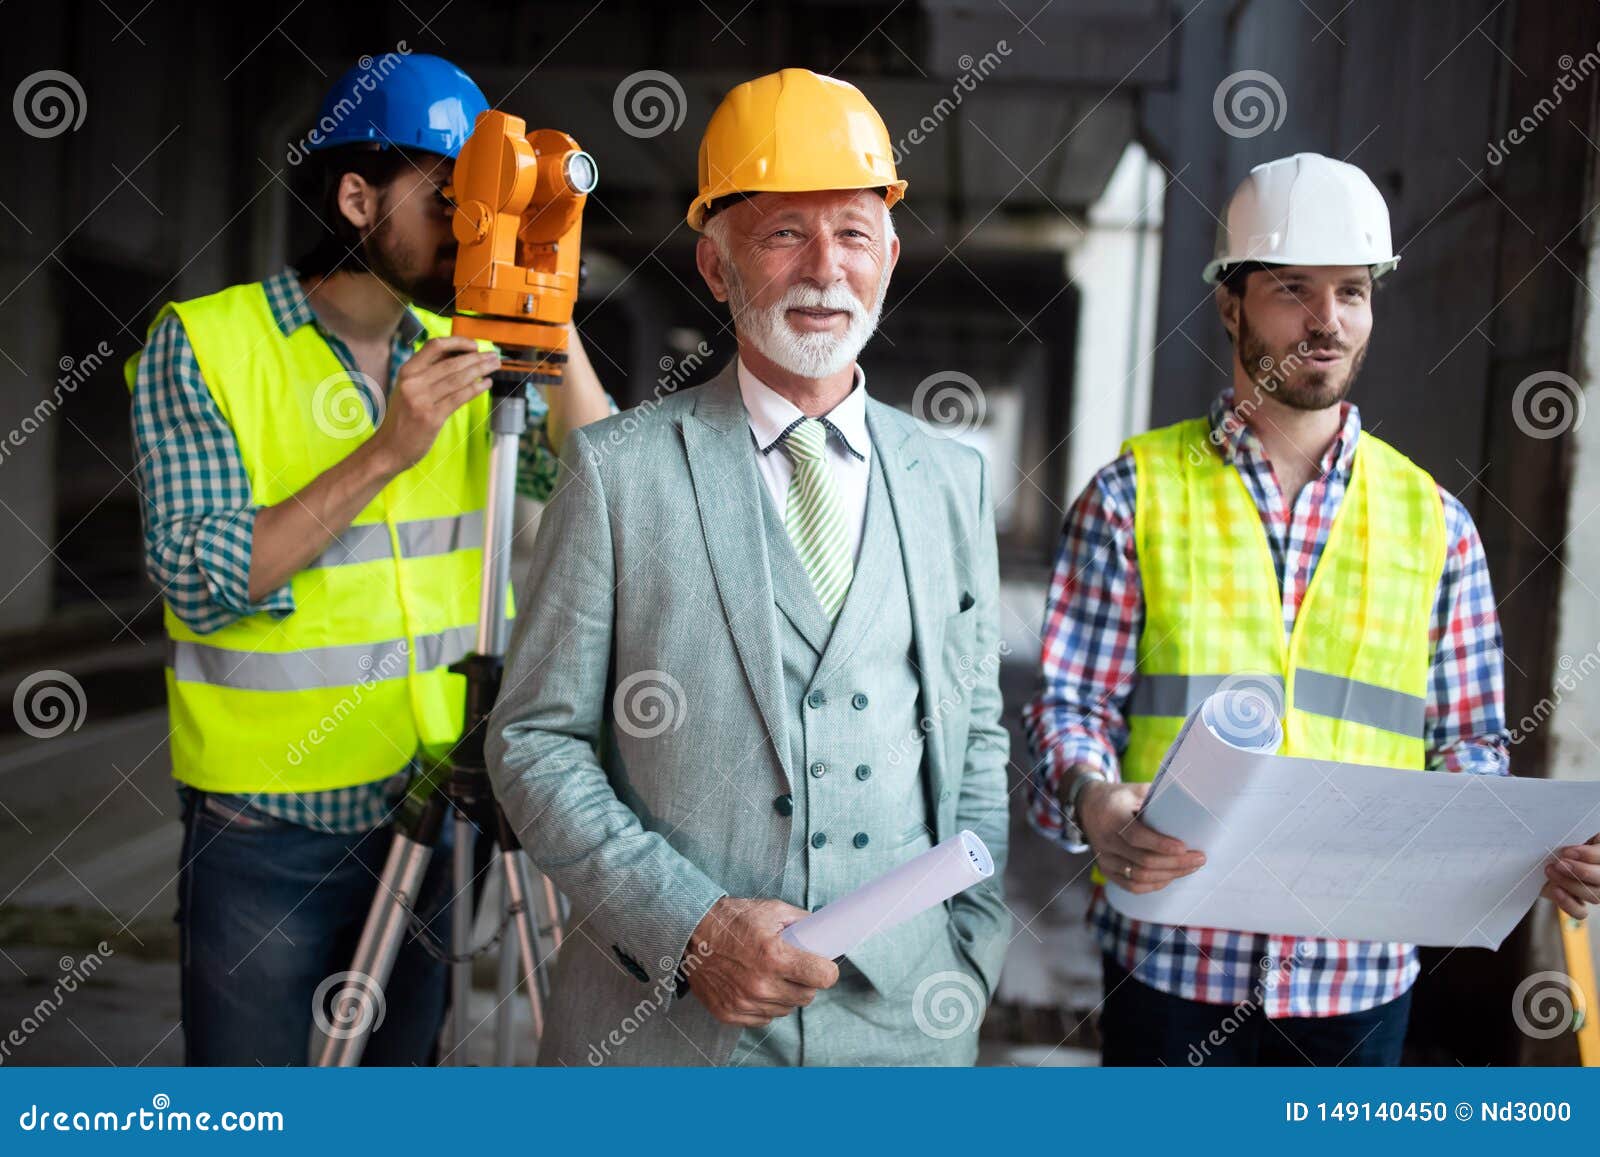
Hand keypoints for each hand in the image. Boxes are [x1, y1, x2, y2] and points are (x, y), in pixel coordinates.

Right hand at [369, 336, 499, 472]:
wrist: (389, 447)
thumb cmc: (403, 418)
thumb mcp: (408, 388)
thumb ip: (429, 373)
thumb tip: (459, 358)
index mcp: (407, 371)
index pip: (435, 346)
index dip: (457, 342)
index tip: (474, 345)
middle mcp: (413, 382)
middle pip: (451, 363)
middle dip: (477, 358)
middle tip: (494, 356)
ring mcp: (421, 400)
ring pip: (458, 379)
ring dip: (480, 371)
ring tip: (494, 366)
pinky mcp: (432, 417)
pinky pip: (459, 398)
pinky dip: (476, 389)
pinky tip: (486, 384)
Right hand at [684, 897, 838, 1026]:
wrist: (689, 933)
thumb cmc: (730, 920)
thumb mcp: (771, 910)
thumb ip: (802, 922)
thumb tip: (824, 932)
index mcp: (774, 956)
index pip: (822, 977)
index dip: (827, 970)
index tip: (823, 966)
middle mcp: (760, 984)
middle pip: (806, 996)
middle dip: (806, 982)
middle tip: (794, 967)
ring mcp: (744, 1002)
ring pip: (786, 1009)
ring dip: (785, 994)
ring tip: (771, 974)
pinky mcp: (729, 1013)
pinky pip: (764, 1018)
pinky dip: (765, 1005)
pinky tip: (755, 986)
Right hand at [1080, 779, 1205, 893]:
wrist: (1088, 806)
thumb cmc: (1120, 797)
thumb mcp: (1135, 790)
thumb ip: (1158, 797)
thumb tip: (1192, 804)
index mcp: (1112, 817)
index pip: (1136, 836)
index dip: (1161, 844)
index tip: (1184, 847)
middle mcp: (1105, 840)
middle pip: (1142, 861)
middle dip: (1175, 863)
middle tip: (1199, 858)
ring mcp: (1104, 858)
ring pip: (1139, 876)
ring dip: (1169, 875)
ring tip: (1190, 867)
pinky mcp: (1106, 870)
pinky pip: (1131, 886)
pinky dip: (1154, 884)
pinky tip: (1170, 877)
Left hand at [1541, 833, 1599, 918]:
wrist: (1543, 856)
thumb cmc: (1559, 841)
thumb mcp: (1570, 834)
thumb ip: (1578, 837)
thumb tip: (1574, 845)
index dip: (1590, 856)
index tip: (1568, 851)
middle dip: (1581, 872)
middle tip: (1560, 864)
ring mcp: (1593, 891)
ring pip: (1594, 896)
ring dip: (1570, 883)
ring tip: (1550, 870)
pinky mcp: (1579, 904)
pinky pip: (1581, 913)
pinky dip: (1569, 904)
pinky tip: (1556, 890)